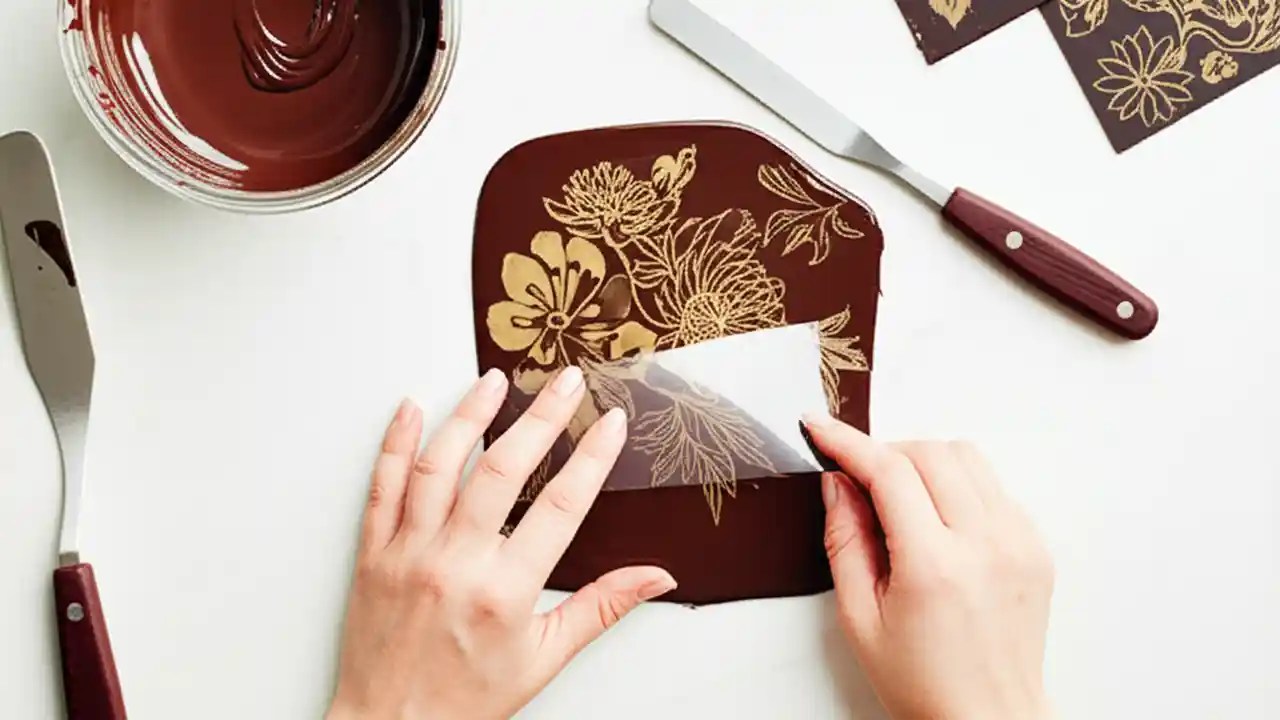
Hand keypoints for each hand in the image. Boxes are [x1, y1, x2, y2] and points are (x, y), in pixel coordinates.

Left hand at [327, 367, 676, 719]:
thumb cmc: (464, 700)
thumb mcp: (544, 658)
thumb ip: (601, 609)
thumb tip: (657, 577)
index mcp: (505, 591)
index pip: (562, 507)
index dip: (592, 458)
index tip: (611, 423)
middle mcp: (455, 563)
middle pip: (504, 470)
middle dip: (542, 417)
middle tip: (565, 380)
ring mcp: (410, 552)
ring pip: (440, 465)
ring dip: (470, 415)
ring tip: (495, 379)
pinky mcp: (374, 552)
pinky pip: (383, 485)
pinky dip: (396, 442)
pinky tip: (411, 408)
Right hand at [803, 415, 1055, 719]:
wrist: (987, 718)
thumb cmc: (922, 682)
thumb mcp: (859, 617)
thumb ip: (845, 539)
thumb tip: (838, 482)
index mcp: (935, 566)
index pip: (889, 472)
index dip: (848, 443)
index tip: (821, 428)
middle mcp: (985, 545)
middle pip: (930, 452)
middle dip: (886, 453)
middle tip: (859, 481)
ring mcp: (1019, 543)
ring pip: (967, 457)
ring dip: (926, 463)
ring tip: (902, 501)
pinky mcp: (1036, 546)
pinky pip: (993, 486)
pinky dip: (959, 487)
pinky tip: (939, 522)